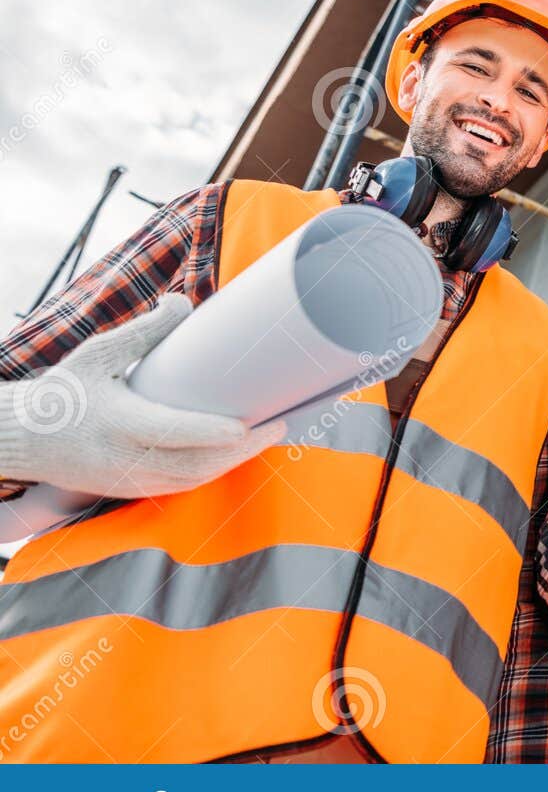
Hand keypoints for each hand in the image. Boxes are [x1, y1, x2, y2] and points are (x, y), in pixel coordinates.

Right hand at [2, 295, 286, 497]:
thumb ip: (143, 332)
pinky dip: (211, 473)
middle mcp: (125, 458)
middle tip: (278, 425)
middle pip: (195, 465)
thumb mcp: (97, 354)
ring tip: (266, 436)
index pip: (173, 434)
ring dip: (232, 463)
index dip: (213, 434)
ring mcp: (128, 480)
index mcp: (117, 423)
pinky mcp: (130, 490)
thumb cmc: (63, 390)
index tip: (249, 425)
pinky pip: (179, 486)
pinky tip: (233, 455)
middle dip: (242, 450)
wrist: (21, 439)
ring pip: (192, 480)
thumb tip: (182, 301)